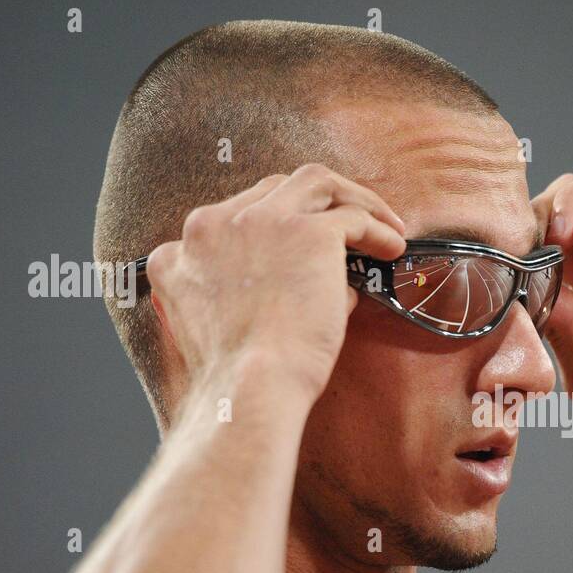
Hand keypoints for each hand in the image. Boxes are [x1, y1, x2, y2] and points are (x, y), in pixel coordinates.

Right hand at [145, 164, 406, 401]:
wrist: (251, 390)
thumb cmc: (241, 379)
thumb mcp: (219, 327)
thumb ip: (249, 295)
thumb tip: (329, 285)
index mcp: (179, 253)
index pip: (231, 220)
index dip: (272, 229)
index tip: (299, 247)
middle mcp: (212, 226)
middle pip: (273, 189)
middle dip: (314, 204)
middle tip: (347, 225)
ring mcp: (259, 222)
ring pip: (315, 182)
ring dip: (350, 198)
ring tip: (382, 223)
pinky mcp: (307, 232)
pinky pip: (351, 217)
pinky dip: (376, 227)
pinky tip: (392, 247)